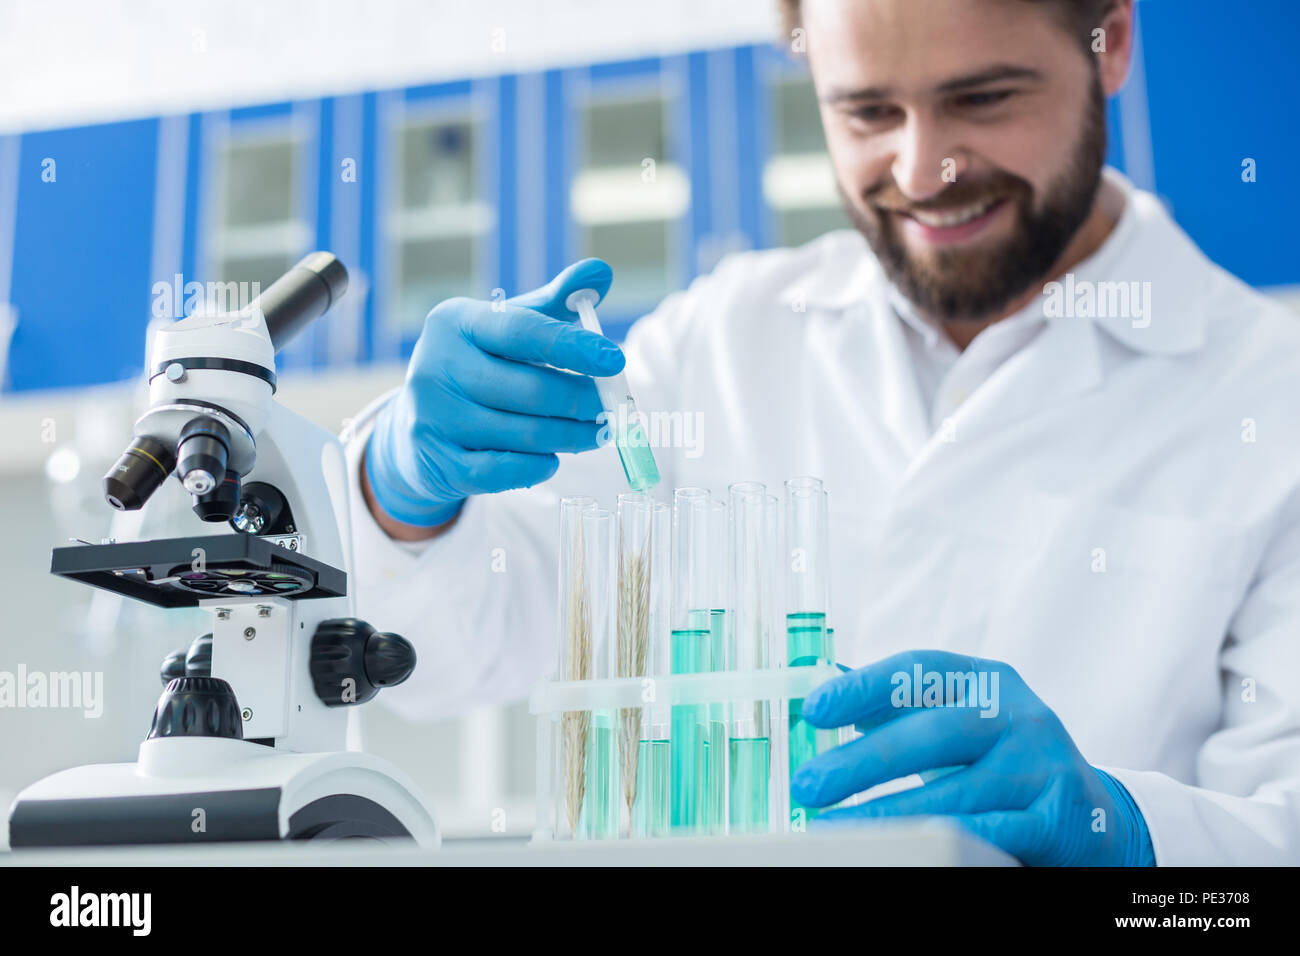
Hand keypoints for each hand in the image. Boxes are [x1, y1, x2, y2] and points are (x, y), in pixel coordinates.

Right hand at [365, 259, 620, 526]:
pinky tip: (553, 459)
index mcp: (456, 323)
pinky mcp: (438, 462)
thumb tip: (600, 273)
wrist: (415, 428)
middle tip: (612, 407)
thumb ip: (554, 303)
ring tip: (598, 432)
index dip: (573, 346)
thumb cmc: (478, 366)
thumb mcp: (508, 328)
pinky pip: (501, 472)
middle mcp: (437, 366)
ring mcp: (432, 418)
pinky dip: (536, 467)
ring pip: (524, 435)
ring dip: (571, 437)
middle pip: (530, 390)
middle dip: (582, 401)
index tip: (614, 359)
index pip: (522, 331)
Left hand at [790, 650, 1155, 865]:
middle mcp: (1020, 717)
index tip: (813, 709)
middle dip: (863, 760)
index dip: (864, 687)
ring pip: (959, 790)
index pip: (920, 672)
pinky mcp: (1058, 821)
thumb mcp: (961, 723)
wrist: (1095, 817)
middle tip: (808, 784)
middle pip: (933, 732)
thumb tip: (823, 686)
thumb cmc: (1005, 763)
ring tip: (835, 826)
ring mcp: (1044, 768)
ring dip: (889, 812)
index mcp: (988, 683)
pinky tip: (904, 847)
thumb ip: (898, 707)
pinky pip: (994, 833)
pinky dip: (945, 839)